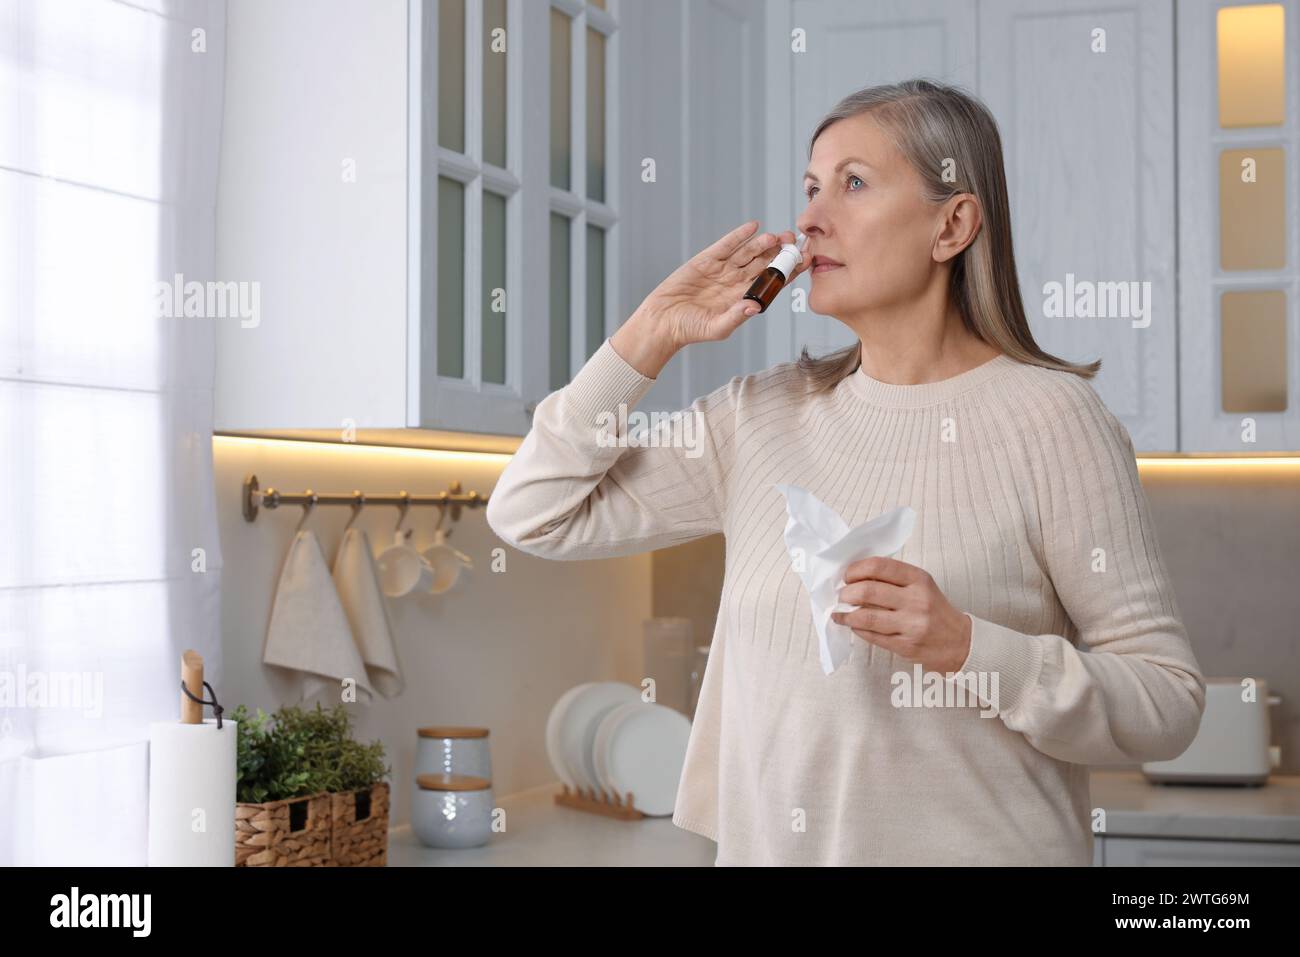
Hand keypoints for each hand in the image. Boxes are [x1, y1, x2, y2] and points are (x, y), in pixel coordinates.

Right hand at [631, 220, 801, 348]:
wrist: (663, 320)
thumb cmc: (690, 329)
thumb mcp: (716, 328)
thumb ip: (735, 317)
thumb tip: (754, 306)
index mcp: (744, 299)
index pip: (772, 283)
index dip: (789, 271)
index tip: (804, 261)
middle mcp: (737, 282)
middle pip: (764, 264)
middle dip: (780, 253)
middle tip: (794, 241)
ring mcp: (723, 270)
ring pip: (748, 253)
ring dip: (763, 244)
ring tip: (777, 236)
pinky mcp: (706, 260)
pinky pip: (726, 245)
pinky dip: (739, 236)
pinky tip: (753, 226)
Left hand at [829, 557, 972, 674]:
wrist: (960, 641)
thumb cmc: (934, 610)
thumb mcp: (921, 585)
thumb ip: (893, 579)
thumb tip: (855, 578)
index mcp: (919, 579)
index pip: (879, 566)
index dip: (856, 570)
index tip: (847, 576)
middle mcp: (916, 600)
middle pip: (868, 591)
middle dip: (847, 593)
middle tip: (842, 596)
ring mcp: (911, 624)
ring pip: (866, 617)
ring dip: (846, 615)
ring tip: (840, 614)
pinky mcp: (905, 645)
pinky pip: (872, 636)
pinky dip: (857, 629)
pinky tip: (853, 626)